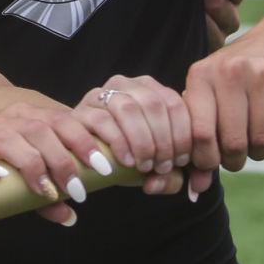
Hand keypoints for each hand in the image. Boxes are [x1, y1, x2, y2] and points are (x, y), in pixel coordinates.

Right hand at [0, 101, 112, 216]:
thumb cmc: (3, 163)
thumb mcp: (32, 174)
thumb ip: (49, 192)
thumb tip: (70, 217)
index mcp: (33, 117)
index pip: (64, 120)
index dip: (86, 142)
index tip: (105, 168)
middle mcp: (10, 117)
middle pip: (40, 129)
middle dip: (63, 159)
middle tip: (78, 189)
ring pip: (10, 137)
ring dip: (32, 164)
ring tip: (47, 190)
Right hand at [71, 74, 193, 194]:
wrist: (90, 157)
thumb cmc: (129, 157)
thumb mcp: (156, 165)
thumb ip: (171, 176)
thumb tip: (163, 179)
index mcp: (149, 88)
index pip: (173, 102)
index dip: (182, 134)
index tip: (180, 161)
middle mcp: (125, 84)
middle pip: (153, 104)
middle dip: (163, 140)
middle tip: (161, 167)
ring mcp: (100, 95)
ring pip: (128, 109)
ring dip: (141, 142)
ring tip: (143, 166)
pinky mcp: (81, 111)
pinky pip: (102, 120)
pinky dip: (118, 143)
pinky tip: (125, 162)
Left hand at [182, 29, 263, 174]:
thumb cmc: (236, 79)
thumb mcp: (211, 96)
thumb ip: (200, 141)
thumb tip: (196, 189)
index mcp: (200, 76)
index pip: (199, 134)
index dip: (206, 160)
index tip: (212, 163)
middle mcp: (228, 71)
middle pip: (232, 143)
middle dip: (235, 161)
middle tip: (237, 156)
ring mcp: (260, 73)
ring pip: (260, 141)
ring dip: (259, 152)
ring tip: (255, 139)